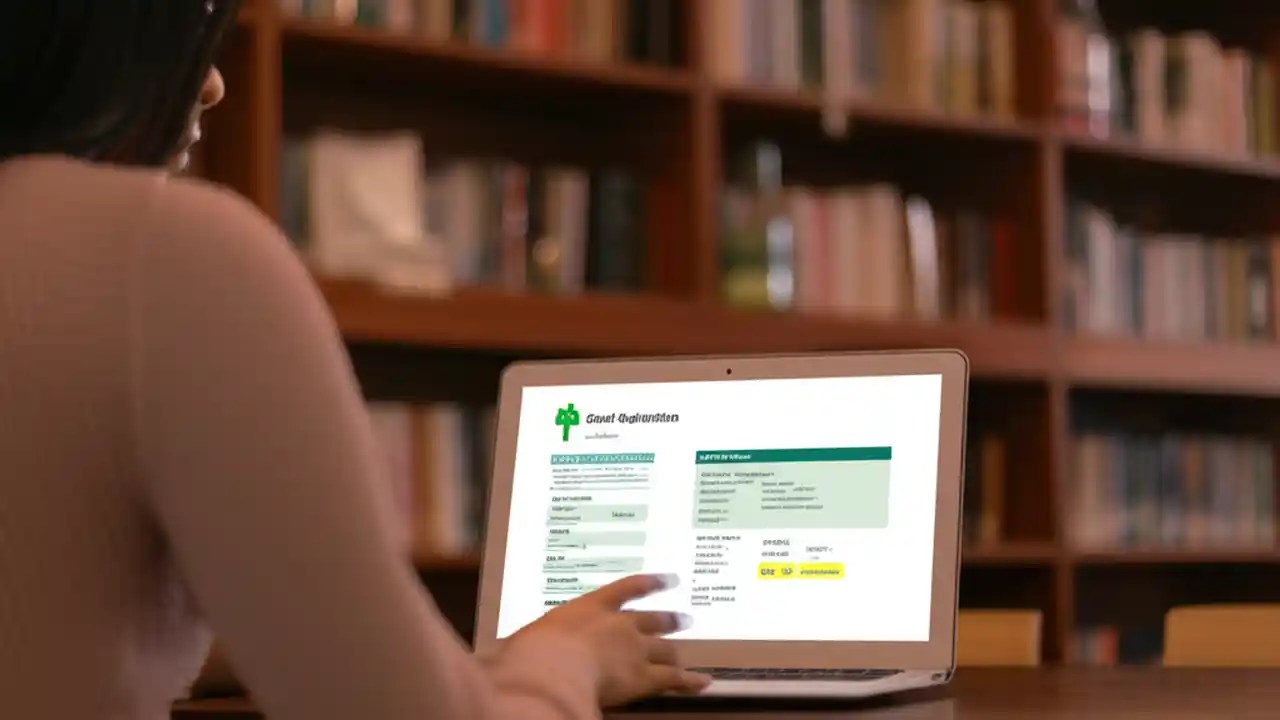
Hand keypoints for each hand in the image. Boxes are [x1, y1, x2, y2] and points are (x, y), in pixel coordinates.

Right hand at [507, 574, 709, 706]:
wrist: (552, 670)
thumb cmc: (529, 655)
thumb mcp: (522, 642)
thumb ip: (519, 646)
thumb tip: (491, 656)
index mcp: (590, 607)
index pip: (627, 589)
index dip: (651, 583)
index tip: (668, 578)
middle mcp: (618, 624)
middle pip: (652, 620)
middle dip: (669, 619)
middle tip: (684, 617)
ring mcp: (634, 650)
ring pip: (665, 649)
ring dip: (676, 652)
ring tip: (685, 652)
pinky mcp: (643, 678)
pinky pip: (673, 680)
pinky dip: (690, 682)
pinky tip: (702, 683)